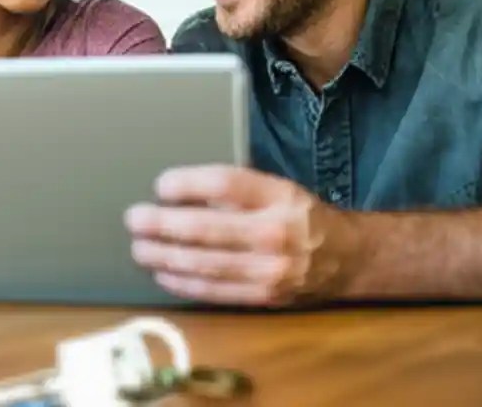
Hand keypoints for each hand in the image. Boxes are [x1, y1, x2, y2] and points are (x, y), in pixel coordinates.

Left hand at [125, 165, 352, 306]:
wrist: (347, 259)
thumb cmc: (301, 217)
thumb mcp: (279, 189)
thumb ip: (238, 191)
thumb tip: (181, 192)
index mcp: (279, 196)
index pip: (225, 184)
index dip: (188, 184)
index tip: (161, 185)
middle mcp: (275, 232)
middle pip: (206, 229)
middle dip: (162, 225)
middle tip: (135, 219)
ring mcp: (269, 270)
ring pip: (205, 265)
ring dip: (164, 257)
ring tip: (139, 248)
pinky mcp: (263, 297)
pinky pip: (214, 291)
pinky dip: (183, 283)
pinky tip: (162, 273)